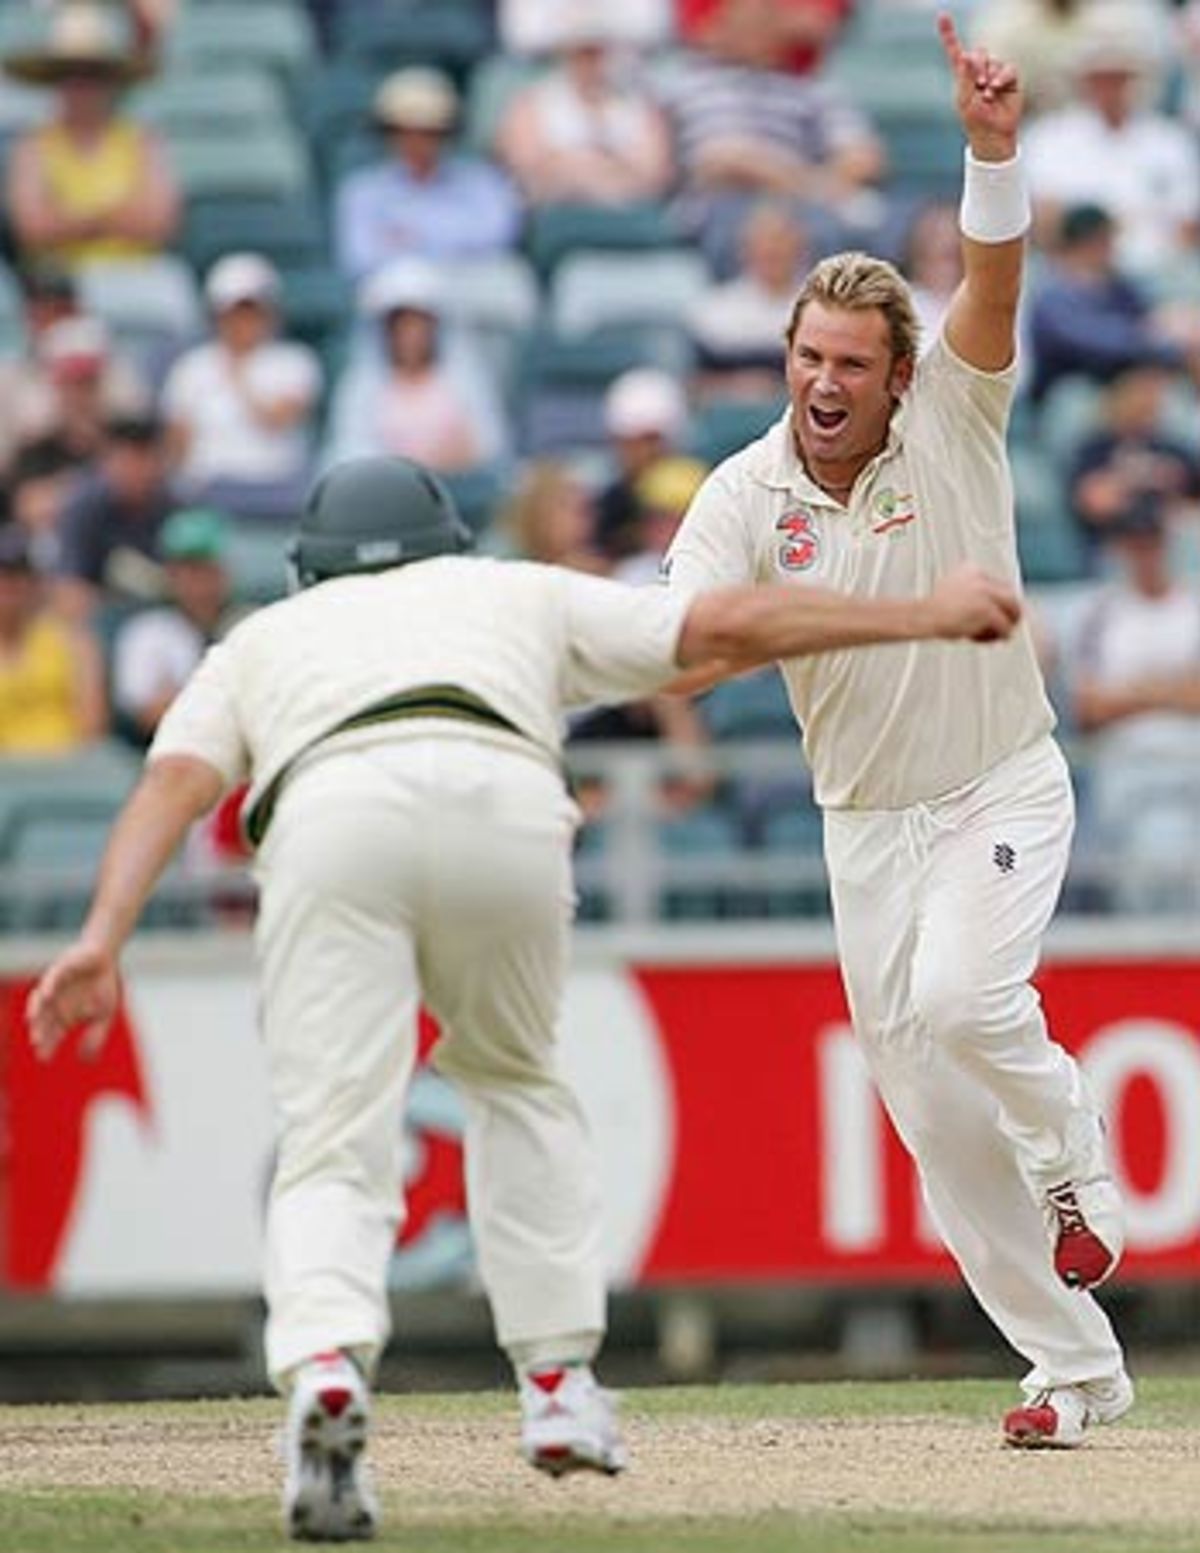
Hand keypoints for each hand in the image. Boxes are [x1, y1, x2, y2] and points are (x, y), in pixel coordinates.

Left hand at [26, 940, 120, 1061]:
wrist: (107, 958)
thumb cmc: (103, 987)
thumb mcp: (104, 1016)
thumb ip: (96, 1037)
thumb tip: (85, 1060)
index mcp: (64, 1016)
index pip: (52, 1035)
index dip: (48, 1046)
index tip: (45, 1058)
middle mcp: (55, 1003)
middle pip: (43, 1021)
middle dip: (40, 1031)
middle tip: (38, 1043)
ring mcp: (55, 987)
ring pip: (40, 1001)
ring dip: (36, 1010)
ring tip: (33, 1021)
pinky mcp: (59, 970)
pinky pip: (50, 979)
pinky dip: (48, 987)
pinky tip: (47, 996)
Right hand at [927, 563, 1021, 641]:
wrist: (922, 617)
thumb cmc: (932, 610)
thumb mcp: (953, 592)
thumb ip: (973, 596)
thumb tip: (992, 611)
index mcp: (972, 569)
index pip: (999, 586)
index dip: (998, 603)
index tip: (993, 616)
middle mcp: (983, 578)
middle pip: (1011, 597)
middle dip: (1009, 615)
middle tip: (1003, 629)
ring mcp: (987, 594)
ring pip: (1011, 612)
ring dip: (1003, 626)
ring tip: (989, 636)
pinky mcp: (988, 611)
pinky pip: (1004, 628)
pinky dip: (997, 636)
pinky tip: (981, 639)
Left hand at [937, 12, 1021, 159]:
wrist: (992, 133)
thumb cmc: (974, 120)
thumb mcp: (964, 99)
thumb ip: (965, 77)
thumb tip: (967, 55)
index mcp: (963, 75)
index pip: (955, 50)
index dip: (949, 33)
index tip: (942, 15)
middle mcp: (979, 70)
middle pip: (979, 52)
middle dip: (977, 66)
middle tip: (978, 84)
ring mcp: (995, 73)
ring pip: (993, 61)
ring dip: (989, 76)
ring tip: (987, 94)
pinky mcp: (1010, 79)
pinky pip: (1007, 69)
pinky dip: (1001, 78)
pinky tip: (995, 89)